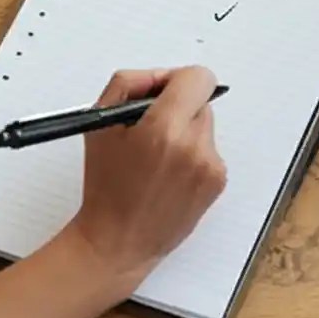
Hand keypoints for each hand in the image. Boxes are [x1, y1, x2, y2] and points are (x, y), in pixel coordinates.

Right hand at [62, 67, 227, 289]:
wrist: (120, 240)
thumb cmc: (105, 185)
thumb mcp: (100, 123)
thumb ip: (128, 85)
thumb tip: (158, 77)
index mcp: (164, 128)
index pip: (198, 78)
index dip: (177, 80)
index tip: (162, 93)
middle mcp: (194, 146)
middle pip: (200, 101)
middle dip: (177, 108)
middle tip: (149, 129)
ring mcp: (210, 165)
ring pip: (205, 125)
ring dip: (184, 131)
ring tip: (157, 158)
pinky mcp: (218, 181)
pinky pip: (209, 149)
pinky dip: (192, 154)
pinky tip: (169, 175)